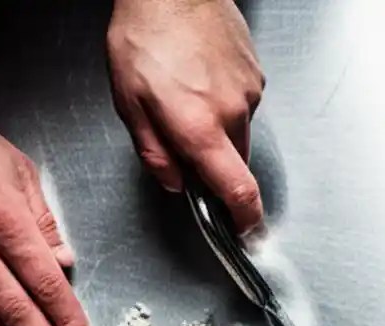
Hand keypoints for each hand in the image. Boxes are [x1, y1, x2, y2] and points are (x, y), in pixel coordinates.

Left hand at [107, 0, 265, 230]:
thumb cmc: (144, 37)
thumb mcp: (128, 102)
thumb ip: (153, 152)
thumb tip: (174, 183)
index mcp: (199, 128)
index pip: (237, 189)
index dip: (245, 217)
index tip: (245, 229)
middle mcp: (231, 114)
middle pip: (234, 162)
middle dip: (214, 162)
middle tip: (183, 136)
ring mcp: (249, 94)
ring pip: (238, 132)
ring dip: (218, 128)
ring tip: (187, 93)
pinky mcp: (256, 75)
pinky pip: (244, 104)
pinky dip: (225, 101)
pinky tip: (202, 75)